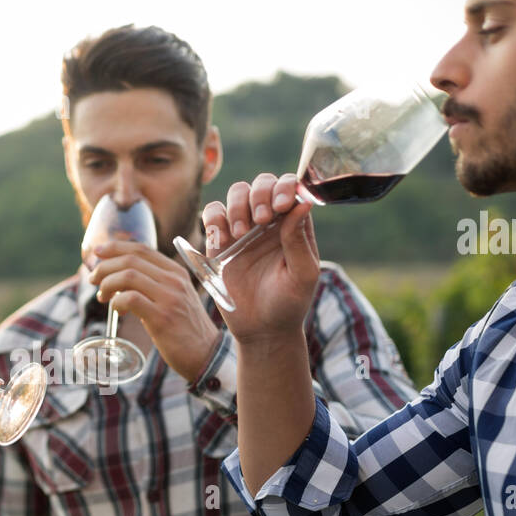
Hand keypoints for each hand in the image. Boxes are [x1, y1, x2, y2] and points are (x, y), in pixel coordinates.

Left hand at [87, 241, 219, 383]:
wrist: (206, 354)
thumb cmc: (185, 329)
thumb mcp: (175, 298)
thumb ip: (154, 285)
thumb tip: (119, 278)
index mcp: (176, 272)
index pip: (142, 249)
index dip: (115, 247)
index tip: (97, 253)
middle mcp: (174, 280)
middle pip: (131, 260)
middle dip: (105, 267)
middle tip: (93, 279)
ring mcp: (170, 298)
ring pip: (129, 276)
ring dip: (107, 283)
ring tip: (102, 296)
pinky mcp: (162, 318)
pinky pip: (131, 299)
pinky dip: (116, 302)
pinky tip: (116, 310)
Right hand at [200, 172, 320, 345]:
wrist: (262, 330)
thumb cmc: (289, 304)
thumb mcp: (302, 275)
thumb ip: (299, 240)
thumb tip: (302, 203)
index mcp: (293, 224)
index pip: (291, 189)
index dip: (285, 188)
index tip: (282, 206)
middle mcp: (269, 222)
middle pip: (262, 184)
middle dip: (260, 194)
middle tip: (262, 219)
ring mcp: (243, 230)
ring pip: (236, 193)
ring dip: (238, 205)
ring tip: (240, 233)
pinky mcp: (220, 242)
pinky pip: (212, 215)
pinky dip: (215, 220)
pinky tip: (223, 241)